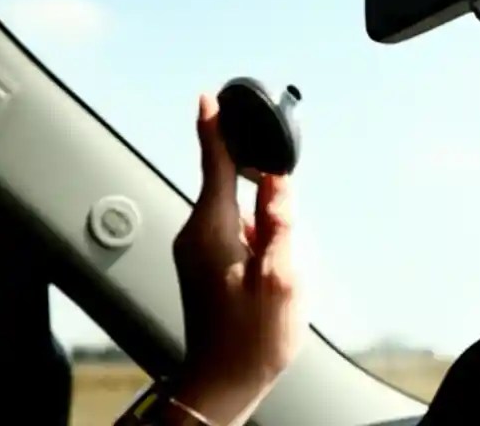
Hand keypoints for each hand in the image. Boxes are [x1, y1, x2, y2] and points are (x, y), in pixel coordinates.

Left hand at [169, 95, 304, 425]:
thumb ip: (282, 222)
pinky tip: (268, 276)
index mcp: (212, 229)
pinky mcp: (203, 264)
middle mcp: (196, 233)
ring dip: (264, 227)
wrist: (223, 381)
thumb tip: (279, 184)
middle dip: (265, 199)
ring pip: (238, 212)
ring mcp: (196, 250)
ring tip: (276, 273)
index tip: (208, 97)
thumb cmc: (252, 338)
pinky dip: (255, 239)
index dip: (215, 128)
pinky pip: (234, 232)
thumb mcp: (283, 276)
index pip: (214, 163)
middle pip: (233, 187)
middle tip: (283, 242)